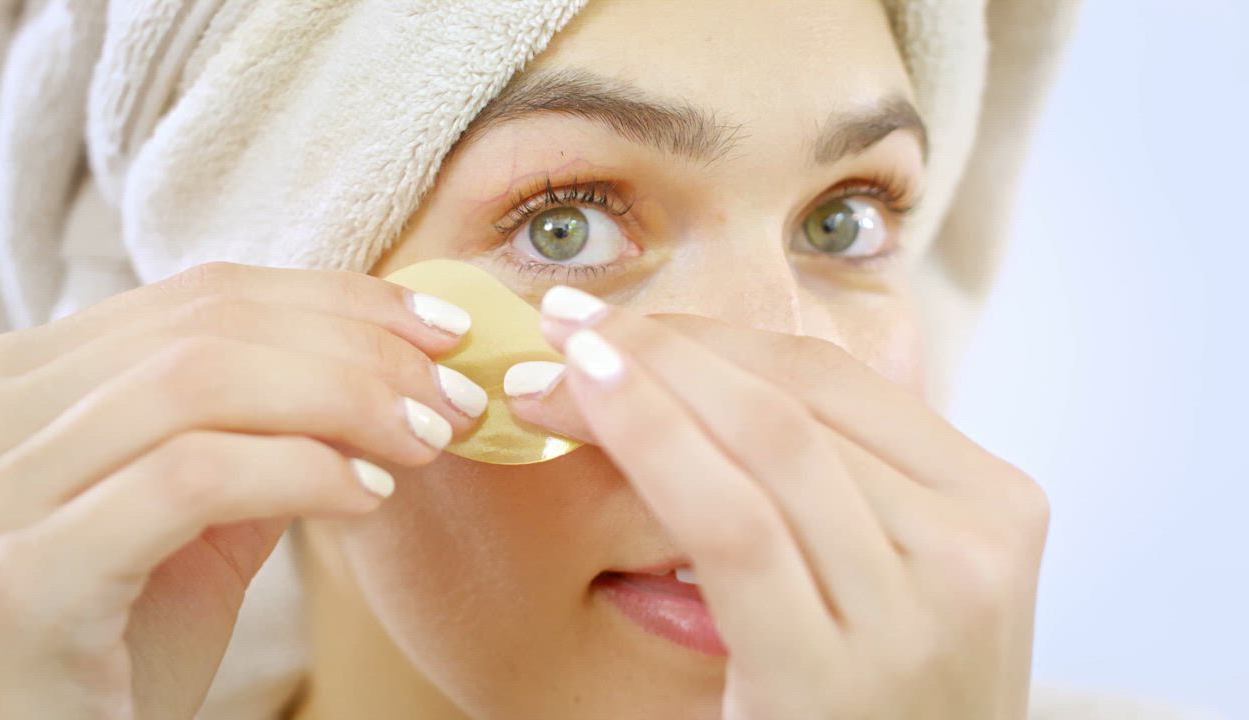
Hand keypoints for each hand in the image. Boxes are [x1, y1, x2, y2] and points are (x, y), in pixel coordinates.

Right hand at [0, 262, 483, 718]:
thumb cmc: (121, 648)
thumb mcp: (197, 526)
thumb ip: (259, 442)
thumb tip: (373, 377)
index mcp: (30, 384)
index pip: (205, 297)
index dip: (339, 301)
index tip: (439, 330)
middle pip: (210, 325)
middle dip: (359, 348)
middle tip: (452, 393)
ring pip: (200, 381)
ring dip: (345, 399)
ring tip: (423, 439)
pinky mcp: (26, 576)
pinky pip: (190, 480)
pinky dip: (300, 472)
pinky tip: (366, 499)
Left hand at [508, 286, 1048, 719]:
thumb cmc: (870, 713)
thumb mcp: (887, 585)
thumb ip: (840, 489)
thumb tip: (711, 380)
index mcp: (995, 506)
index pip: (835, 380)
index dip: (714, 335)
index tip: (622, 321)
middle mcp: (976, 546)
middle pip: (794, 400)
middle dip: (666, 349)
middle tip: (567, 327)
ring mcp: (923, 611)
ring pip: (764, 440)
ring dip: (641, 388)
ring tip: (549, 368)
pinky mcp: (838, 675)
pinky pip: (734, 524)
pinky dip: (650, 444)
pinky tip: (581, 403)